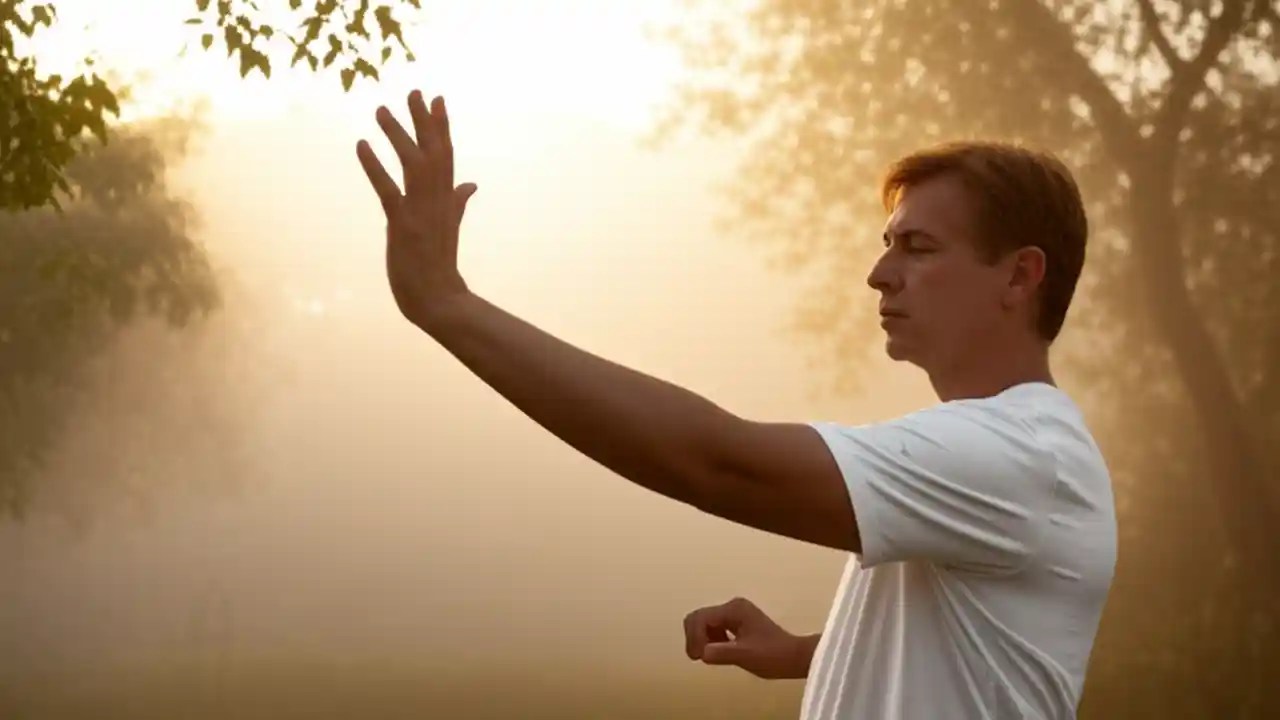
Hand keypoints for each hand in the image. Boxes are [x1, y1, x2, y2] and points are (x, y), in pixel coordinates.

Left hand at [356, 91, 478, 330]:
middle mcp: (437, 202)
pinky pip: (387, 190)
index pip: (446, 156)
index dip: (441, 127)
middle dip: (423, 121)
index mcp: (447, 201)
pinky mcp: (402, 226)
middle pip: (432, 153)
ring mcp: (420, 213)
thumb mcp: (449, 229)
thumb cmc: (440, 268)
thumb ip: (458, 203)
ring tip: (381, 109)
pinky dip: (374, 166)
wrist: (440, 302)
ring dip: (397, 135)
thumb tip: (471, 184)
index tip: (437, 99)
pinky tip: (362, 144)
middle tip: (414, 91)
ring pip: (412, 165)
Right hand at [683, 597, 813, 679]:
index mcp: (733, 609)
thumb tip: (702, 653)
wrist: (794, 657)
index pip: (701, 618)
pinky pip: (714, 629)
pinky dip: (711, 641)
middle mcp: (732, 607)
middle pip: (699, 617)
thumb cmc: (773, 655)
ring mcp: (735, 614)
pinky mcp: (737, 623)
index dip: (694, 637)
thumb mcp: (745, 655)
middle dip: (695, 637)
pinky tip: (719, 653)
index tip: (698, 657)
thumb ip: (721, 653)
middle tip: (698, 657)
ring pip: (705, 623)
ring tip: (710, 657)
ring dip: (703, 640)